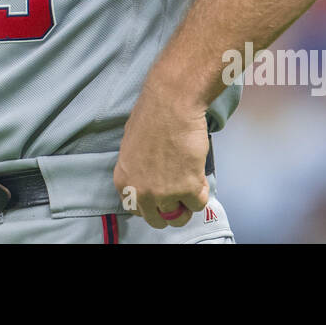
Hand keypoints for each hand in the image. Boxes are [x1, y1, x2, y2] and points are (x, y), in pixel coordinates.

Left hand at [113, 81, 209, 228]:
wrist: (171, 104)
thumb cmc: (151, 116)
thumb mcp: (131, 148)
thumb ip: (137, 169)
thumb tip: (148, 176)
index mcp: (124, 182)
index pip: (137, 210)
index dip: (152, 204)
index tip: (161, 196)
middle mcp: (141, 193)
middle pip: (157, 220)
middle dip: (169, 210)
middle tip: (178, 194)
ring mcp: (164, 193)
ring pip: (179, 217)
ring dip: (186, 201)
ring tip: (189, 181)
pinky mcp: (187, 188)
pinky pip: (198, 204)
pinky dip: (201, 192)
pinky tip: (198, 173)